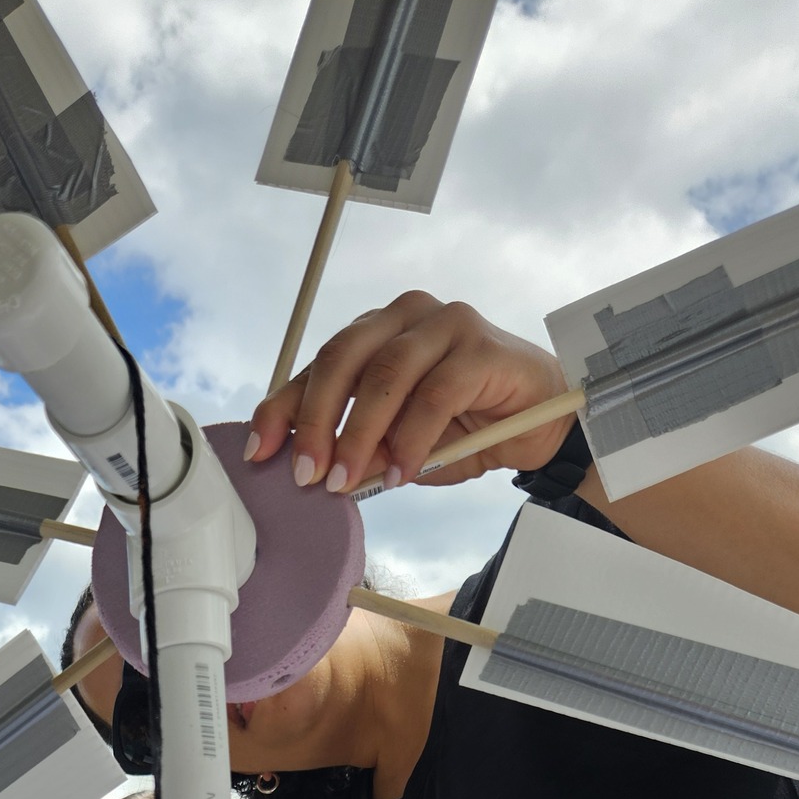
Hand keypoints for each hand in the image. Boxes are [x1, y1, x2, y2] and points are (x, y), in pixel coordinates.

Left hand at [248, 294, 570, 495]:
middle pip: (342, 359)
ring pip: (385, 375)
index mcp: (375, 333)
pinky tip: (400, 473)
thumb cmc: (464, 426)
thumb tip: (309, 470)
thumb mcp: (395, 441)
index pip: (316, 366)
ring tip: (347, 480)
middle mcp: (405, 318)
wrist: (540, 424)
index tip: (259, 453)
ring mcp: (445, 325)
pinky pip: (434, 395)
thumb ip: (356, 444)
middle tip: (307, 475)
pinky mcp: (481, 348)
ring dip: (360, 434)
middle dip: (315, 421)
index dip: (283, 409)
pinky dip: (411, 439)